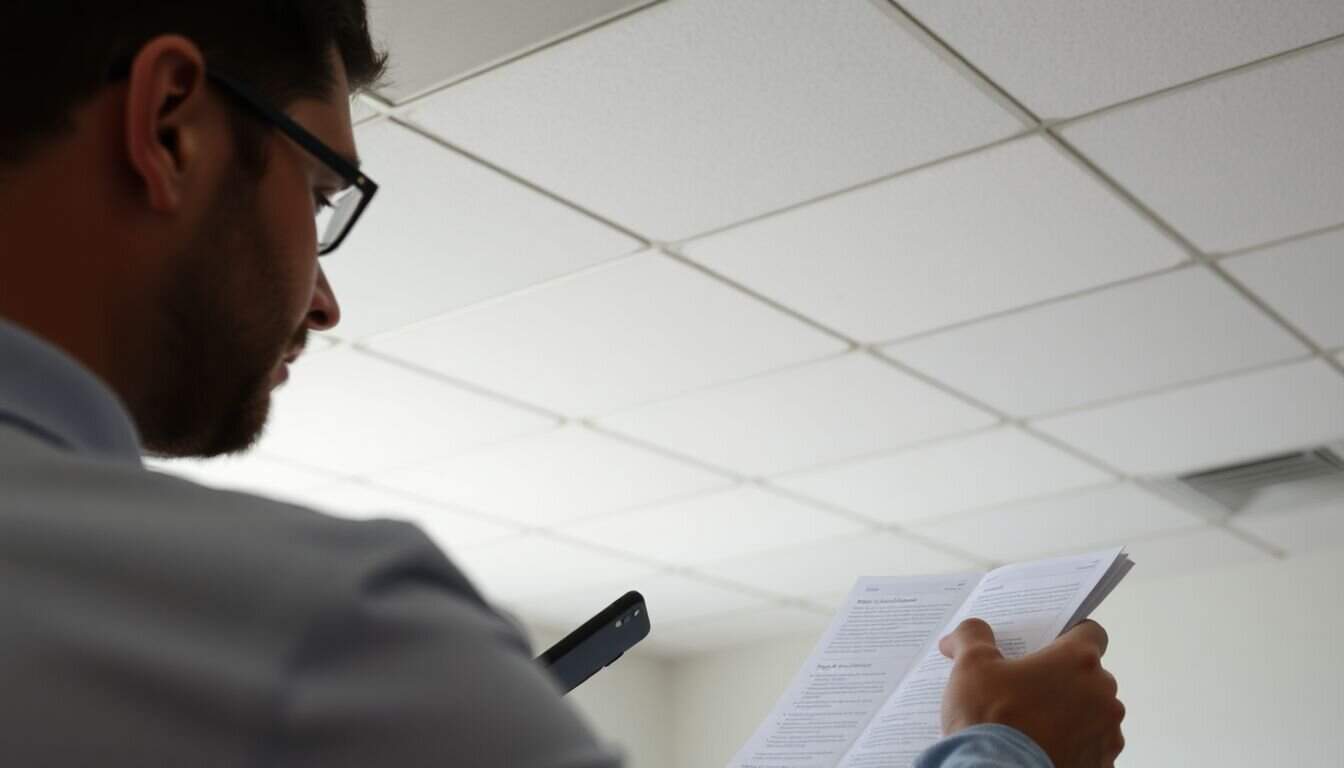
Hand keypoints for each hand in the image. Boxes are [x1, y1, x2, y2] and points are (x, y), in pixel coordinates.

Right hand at [938, 618, 1124, 767]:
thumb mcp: (971, 666)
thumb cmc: (989, 718)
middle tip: (1027, 690)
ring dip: (1072, 715)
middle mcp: (1103, 695)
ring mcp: (1107, 734)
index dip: (1069, 636)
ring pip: (1094, 714)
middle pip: (1090, 676)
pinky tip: (1042, 749)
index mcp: (1078, 661)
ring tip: (1034, 725)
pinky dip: (1073, 746)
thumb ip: (974, 636)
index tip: (1049, 647)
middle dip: (1064, 680)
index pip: (1091, 633)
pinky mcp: (1103, 766)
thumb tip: (969, 632)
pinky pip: (1092, 747)